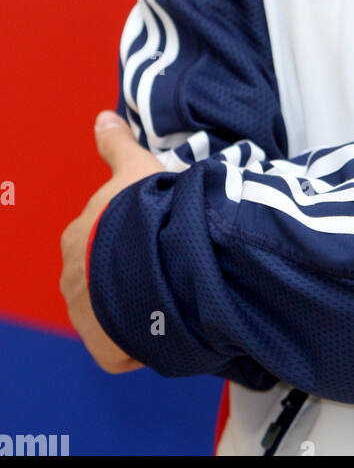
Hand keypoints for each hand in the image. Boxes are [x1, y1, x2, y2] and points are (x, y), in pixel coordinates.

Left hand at [60, 111, 165, 372]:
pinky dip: (140, 343)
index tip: (148, 239)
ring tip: (166, 296)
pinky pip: (120, 350)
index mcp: (78, 236)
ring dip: (134, 309)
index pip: (97, 241)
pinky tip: (162, 325)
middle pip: (101, 279)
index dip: (124, 239)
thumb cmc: (144, 210)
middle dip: (128, 275)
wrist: (155, 254)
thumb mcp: (135, 167)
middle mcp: (73, 277)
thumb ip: (117, 144)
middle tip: (161, 266)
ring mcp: (86, 315)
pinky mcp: (104, 346)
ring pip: (111, 315)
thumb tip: (103, 117)